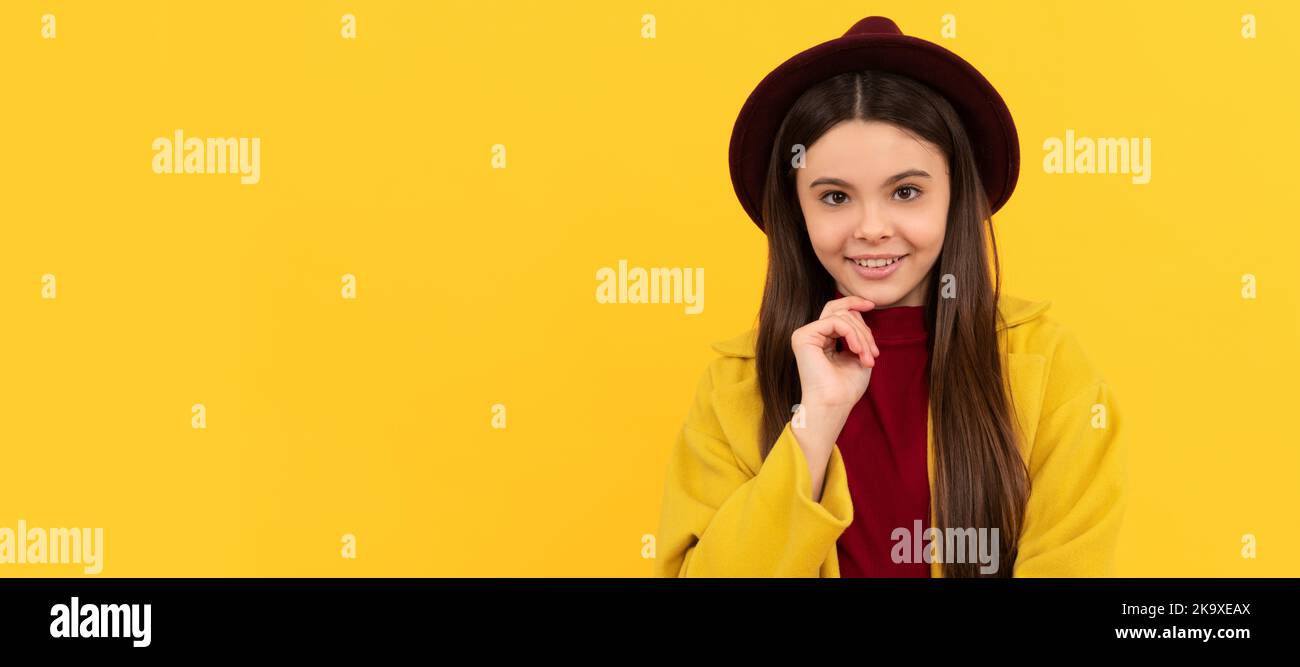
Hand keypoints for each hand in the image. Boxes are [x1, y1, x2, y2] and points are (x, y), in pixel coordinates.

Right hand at [789, 295, 879, 465]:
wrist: (834, 405)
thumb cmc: (846, 388)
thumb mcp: (859, 354)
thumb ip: (858, 333)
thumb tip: (857, 312)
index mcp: (823, 339)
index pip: (838, 313)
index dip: (855, 305)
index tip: (873, 305)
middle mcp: (812, 335)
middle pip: (840, 310)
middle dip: (863, 327)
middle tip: (874, 352)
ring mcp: (805, 334)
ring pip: (841, 315)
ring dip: (862, 335)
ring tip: (868, 357)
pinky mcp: (803, 336)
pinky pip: (835, 321)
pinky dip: (852, 333)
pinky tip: (857, 350)